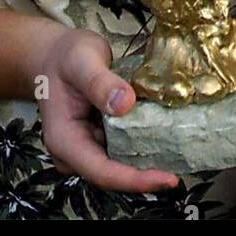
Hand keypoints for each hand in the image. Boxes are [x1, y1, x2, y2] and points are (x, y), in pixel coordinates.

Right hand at [29, 24, 178, 193]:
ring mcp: (88, 146)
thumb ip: (100, 82)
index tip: (166, 178)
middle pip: (113, 174)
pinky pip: (123, 148)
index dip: (134, 180)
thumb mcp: (81, 61)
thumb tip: (125, 103)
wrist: (56, 55)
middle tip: (179, 169)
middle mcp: (74, 151)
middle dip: (145, 175)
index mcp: (64, 139)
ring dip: (147, 161)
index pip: (101, 171)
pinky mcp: (100, 138)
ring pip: (120, 163)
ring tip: (179, 153)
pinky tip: (166, 137)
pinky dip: (143, 144)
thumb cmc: (66, 57)